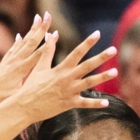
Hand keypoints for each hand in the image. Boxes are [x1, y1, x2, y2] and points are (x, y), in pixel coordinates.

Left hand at [0, 13, 54, 111]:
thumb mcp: (16, 95)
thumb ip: (28, 86)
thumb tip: (41, 81)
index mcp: (20, 70)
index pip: (37, 53)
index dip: (48, 43)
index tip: (56, 32)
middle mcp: (14, 62)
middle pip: (30, 42)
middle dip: (40, 28)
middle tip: (47, 16)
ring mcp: (8, 61)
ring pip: (22, 42)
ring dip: (31, 30)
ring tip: (37, 19)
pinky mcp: (3, 64)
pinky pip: (12, 49)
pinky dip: (18, 41)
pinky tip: (20, 35)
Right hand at [2, 25, 117, 125]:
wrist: (24, 105)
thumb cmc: (31, 86)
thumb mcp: (39, 67)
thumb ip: (47, 51)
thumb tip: (51, 34)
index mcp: (60, 68)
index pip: (76, 52)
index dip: (87, 43)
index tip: (97, 34)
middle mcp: (66, 78)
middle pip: (87, 65)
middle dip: (101, 57)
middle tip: (113, 49)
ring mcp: (69, 91)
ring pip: (89, 83)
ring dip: (103, 77)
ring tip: (115, 71)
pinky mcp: (68, 104)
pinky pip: (84, 103)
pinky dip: (95, 103)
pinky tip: (107, 102)